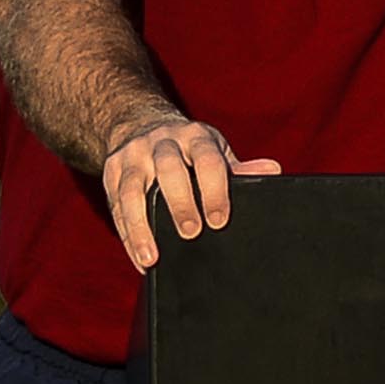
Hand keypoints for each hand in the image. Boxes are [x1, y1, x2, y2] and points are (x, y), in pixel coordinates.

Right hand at [98, 113, 276, 268]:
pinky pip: (116, 206)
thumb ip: (238, 168)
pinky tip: (140, 259)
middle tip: (191, 234)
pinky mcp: (111, 171)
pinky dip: (127, 235)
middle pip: (168, 169)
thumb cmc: (188, 149)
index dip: (214, 190)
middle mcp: (162, 142)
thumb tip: (273, 171)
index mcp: (195, 137)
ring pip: (132, 189)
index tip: (219, 221)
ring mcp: (133, 155)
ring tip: (151, 258)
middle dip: (179, 202)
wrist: (140, 124)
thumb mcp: (214, 151)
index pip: (207, 159)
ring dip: (140, 226)